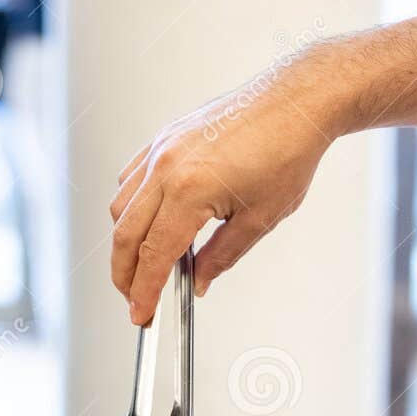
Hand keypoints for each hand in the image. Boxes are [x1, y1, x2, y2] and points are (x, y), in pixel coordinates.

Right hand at [110, 48, 345, 324]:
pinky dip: (130, 207)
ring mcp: (162, 148)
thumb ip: (221, 256)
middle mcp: (167, 166)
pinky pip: (131, 178)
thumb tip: (198, 280)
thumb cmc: (288, 150)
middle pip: (125, 234)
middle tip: (134, 298)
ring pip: (120, 206)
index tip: (141, 313)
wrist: (296, 102)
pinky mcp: (165, 137)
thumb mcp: (259, 219)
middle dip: (124, 274)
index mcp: (190, 190)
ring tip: (143, 265)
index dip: (144, 292)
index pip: (154, 255)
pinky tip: (147, 222)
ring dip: (125, 241)